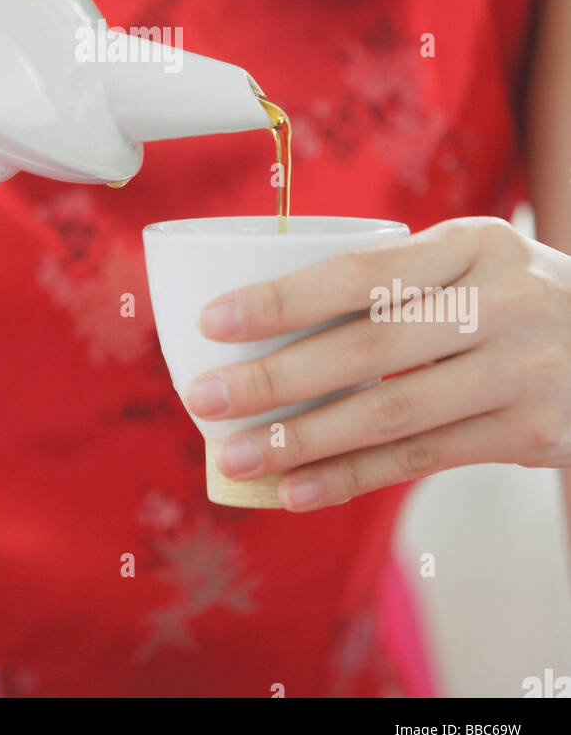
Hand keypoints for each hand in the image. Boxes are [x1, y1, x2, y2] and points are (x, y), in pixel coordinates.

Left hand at [187, 217, 570, 510]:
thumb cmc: (518, 299)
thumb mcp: (477, 262)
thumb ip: (400, 280)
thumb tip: (272, 316)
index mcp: (472, 243)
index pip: (362, 272)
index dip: (283, 300)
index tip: (213, 321)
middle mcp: (500, 301)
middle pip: (368, 347)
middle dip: (275, 378)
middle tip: (204, 398)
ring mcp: (519, 370)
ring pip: (390, 413)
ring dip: (303, 440)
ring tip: (236, 456)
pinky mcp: (531, 432)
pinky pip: (423, 459)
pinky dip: (353, 477)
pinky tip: (297, 491)